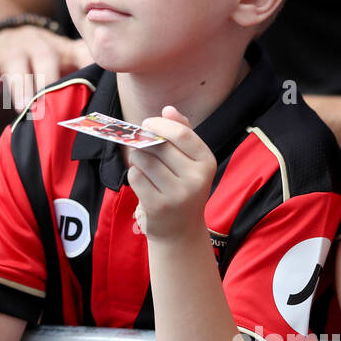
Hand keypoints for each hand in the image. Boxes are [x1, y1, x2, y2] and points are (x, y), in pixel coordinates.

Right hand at [0, 25, 91, 109]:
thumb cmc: (45, 55)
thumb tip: (112, 77)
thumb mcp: (67, 55)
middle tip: (48, 105)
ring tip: (20, 107)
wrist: (9, 35)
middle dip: (44, 82)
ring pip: (14, 65)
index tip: (83, 87)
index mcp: (58, 46)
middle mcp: (35, 44)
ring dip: (18, 86)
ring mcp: (11, 50)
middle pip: (42, 59)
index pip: (73, 54)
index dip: (80, 67)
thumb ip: (86, 62)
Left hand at [125, 107, 217, 239]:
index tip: (147, 123)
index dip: (159, 124)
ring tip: (143, 165)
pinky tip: (142, 181)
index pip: (181, 134)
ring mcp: (177, 195)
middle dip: (144, 141)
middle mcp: (196, 179)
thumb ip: (183, 133)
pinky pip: (135, 176)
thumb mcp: (191, 161)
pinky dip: (134, 174)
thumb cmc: (184, 187)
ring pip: (143, 160)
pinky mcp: (158, 206)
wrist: (180, 230)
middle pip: (158, 146)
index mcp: (207, 163)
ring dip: (137, 158)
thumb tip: (168, 109)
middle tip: (140, 143)